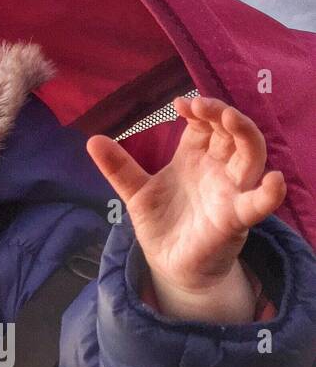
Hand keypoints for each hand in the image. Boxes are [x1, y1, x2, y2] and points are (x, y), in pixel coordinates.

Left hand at [85, 96, 285, 321]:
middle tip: (202, 105)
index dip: (198, 110)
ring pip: (250, 157)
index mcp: (193, 158)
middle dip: (221, 114)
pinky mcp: (234, 220)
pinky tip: (274, 181)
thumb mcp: (135, 193)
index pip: (204, 125)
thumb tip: (91, 139)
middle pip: (230, 133)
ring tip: (231, 118)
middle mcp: (216, 169)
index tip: (181, 103)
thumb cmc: (161, 223)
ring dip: (245, 135)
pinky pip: (258, 205)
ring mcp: (229, 192)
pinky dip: (269, 194)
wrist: (169, 264)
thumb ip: (118, 168)